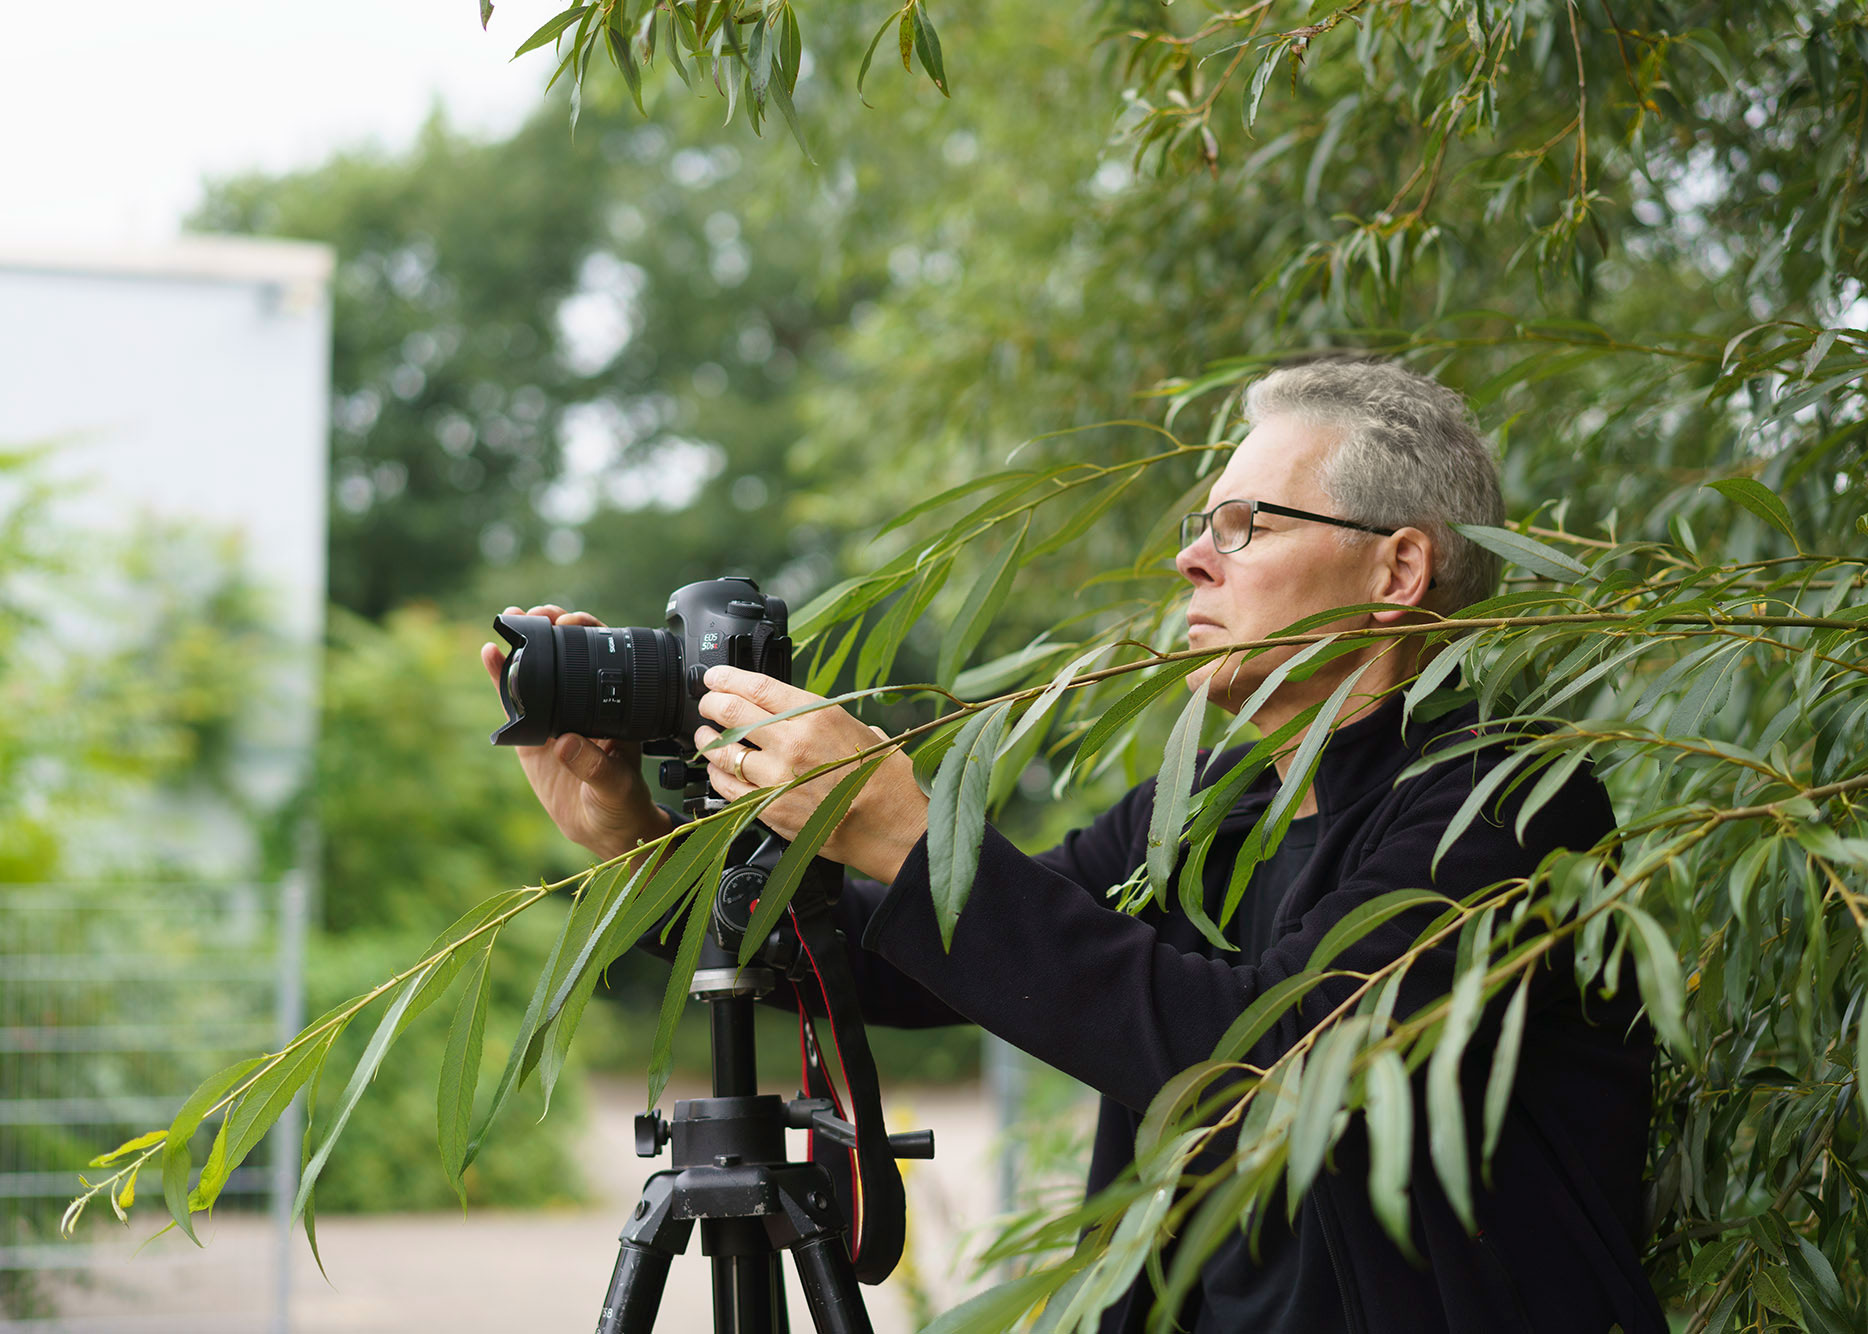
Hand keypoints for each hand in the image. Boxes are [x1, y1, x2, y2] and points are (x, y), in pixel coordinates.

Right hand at [481, 605, 671, 861]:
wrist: (601, 830)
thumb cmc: (620, 806)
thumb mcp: (616, 788)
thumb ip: (595, 768)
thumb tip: (569, 742)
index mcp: (614, 709)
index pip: (604, 658)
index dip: (589, 633)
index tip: (572, 624)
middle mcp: (585, 705)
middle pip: (569, 655)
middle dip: (554, 627)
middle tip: (541, 614)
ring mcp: (556, 716)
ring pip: (539, 671)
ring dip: (526, 642)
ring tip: (512, 617)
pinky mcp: (530, 734)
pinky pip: (513, 700)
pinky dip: (500, 675)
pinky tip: (489, 652)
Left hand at [694, 665, 927, 882]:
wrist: (892, 826)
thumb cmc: (886, 780)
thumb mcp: (862, 730)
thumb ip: (826, 720)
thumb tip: (802, 717)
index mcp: (817, 715)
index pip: (756, 686)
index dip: (727, 678)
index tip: (716, 676)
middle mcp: (792, 742)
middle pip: (731, 712)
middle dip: (711, 703)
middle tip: (707, 702)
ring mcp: (777, 777)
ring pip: (722, 751)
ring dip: (707, 739)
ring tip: (705, 735)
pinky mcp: (769, 808)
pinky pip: (728, 787)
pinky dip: (716, 774)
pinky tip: (717, 769)